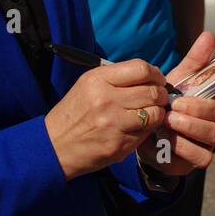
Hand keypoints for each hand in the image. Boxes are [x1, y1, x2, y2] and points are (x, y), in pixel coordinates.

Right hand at [45, 59, 169, 180]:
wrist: (54, 146)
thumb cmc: (74, 113)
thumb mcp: (87, 85)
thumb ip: (117, 78)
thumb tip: (150, 75)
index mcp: (98, 80)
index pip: (141, 69)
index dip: (155, 74)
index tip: (157, 80)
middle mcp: (106, 100)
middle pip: (151, 91)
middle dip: (160, 94)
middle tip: (158, 98)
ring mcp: (113, 124)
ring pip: (154, 114)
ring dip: (156, 113)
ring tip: (149, 114)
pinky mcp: (119, 145)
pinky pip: (145, 134)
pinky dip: (146, 131)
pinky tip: (136, 129)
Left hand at [138, 31, 214, 175]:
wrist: (145, 132)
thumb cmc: (166, 104)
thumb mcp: (176, 81)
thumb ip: (194, 60)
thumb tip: (209, 34)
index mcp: (209, 108)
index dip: (200, 104)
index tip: (178, 99)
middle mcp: (211, 128)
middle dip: (192, 118)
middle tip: (170, 113)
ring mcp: (204, 146)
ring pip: (209, 143)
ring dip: (187, 134)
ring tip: (166, 127)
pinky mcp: (192, 163)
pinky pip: (198, 159)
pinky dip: (182, 151)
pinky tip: (165, 143)